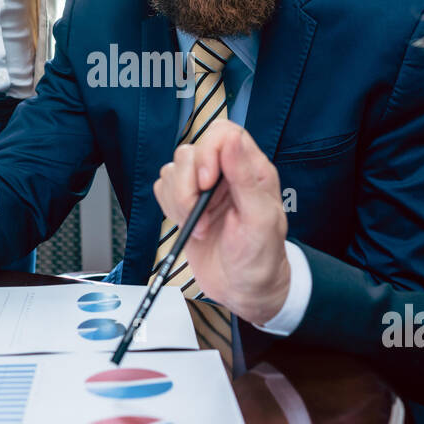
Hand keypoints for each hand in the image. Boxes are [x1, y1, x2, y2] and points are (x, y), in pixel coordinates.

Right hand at [152, 120, 290, 325]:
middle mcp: (226, 173)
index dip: (208, 153)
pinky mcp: (185, 203)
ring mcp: (204, 188)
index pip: (223, 133)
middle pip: (191, 152)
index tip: (207, 183)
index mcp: (251, 169)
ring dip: (180, 202)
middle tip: (202, 218)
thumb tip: (231, 139)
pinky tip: (189, 227)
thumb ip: (244, 176)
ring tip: (200, 228)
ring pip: (173, 170)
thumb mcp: (260, 219)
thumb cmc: (260, 258)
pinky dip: (170, 209)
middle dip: (189, 187)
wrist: (243, 289)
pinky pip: (163, 188)